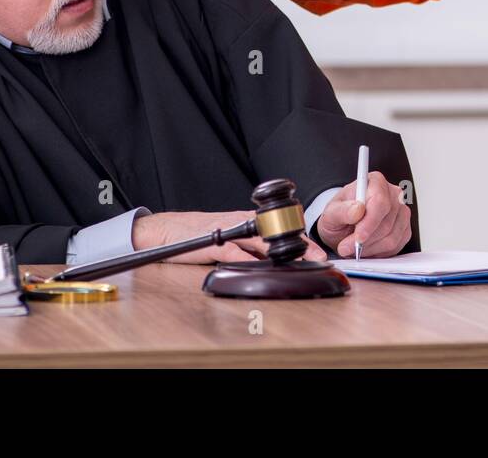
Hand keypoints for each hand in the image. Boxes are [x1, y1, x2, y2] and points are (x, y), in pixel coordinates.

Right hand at [131, 210, 324, 263]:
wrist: (169, 230)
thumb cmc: (200, 235)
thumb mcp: (230, 237)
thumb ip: (250, 246)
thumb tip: (274, 260)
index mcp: (248, 222)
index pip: (280, 230)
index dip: (300, 240)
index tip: (318, 252)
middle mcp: (242, 224)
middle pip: (276, 234)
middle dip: (299, 246)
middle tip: (318, 257)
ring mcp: (229, 233)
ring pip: (260, 240)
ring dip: (281, 252)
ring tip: (300, 260)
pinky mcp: (213, 244)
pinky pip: (234, 252)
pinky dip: (248, 259)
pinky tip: (261, 266)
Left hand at [316, 171, 411, 258]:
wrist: (344, 226)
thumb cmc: (340, 215)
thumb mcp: (331, 213)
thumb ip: (342, 211)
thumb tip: (357, 209)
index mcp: (375, 182)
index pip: (380, 202)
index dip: (370, 222)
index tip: (358, 238)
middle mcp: (393, 194)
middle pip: (386, 223)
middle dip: (365, 241)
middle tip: (346, 248)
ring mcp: (401, 212)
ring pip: (391, 238)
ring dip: (370, 248)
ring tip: (354, 249)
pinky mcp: (405, 229)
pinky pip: (396, 247)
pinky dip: (378, 252)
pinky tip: (366, 248)